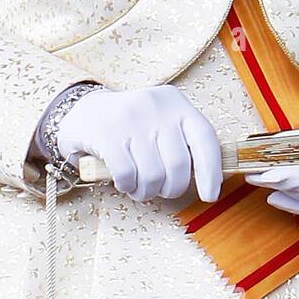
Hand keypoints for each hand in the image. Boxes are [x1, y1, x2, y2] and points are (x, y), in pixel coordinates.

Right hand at [54, 84, 222, 203]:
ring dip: (146, 191)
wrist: (86, 111)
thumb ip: (184, 143)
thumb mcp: (163, 122)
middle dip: (170, 188)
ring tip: (138, 186)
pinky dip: (127, 186)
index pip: (205, 138)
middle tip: (160, 189)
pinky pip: (127, 175)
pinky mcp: (106, 133)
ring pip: (152, 175)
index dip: (211, 171)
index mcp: (176, 102)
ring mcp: (129, 118)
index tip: (210, 195)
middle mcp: (155, 106)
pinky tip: (124, 181)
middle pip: (178, 165)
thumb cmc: (133, 126)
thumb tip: (210, 178)